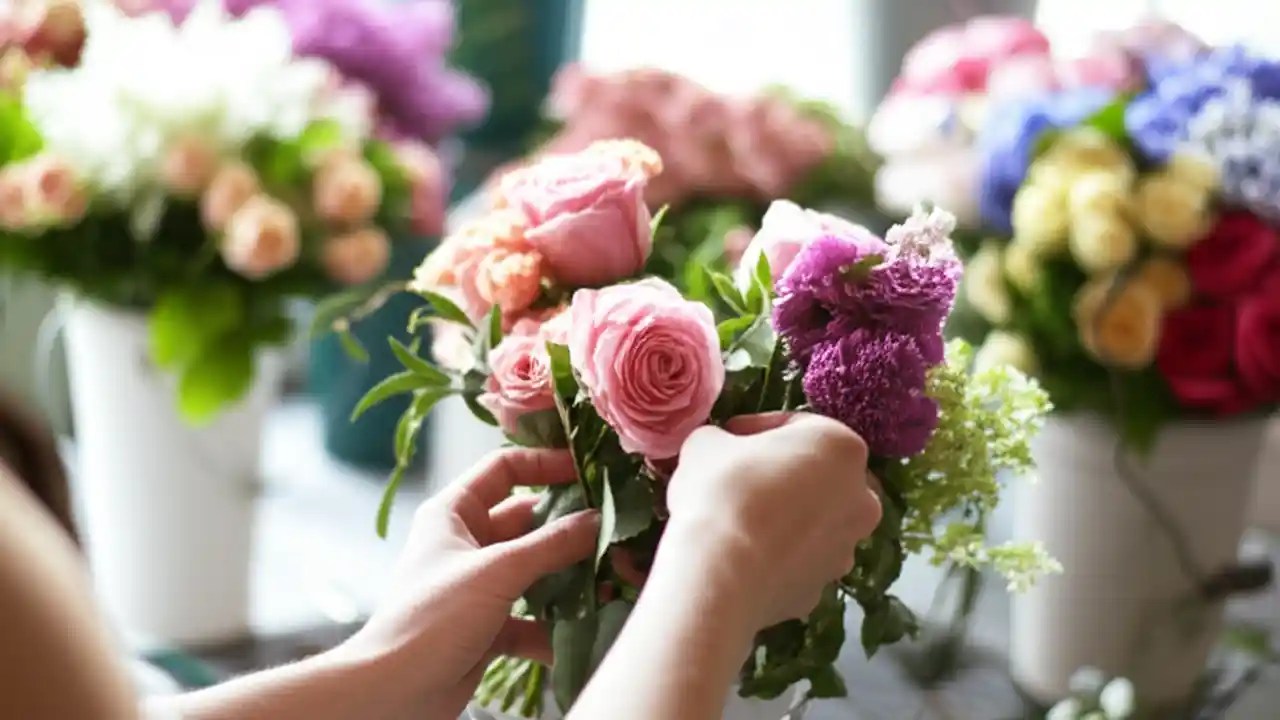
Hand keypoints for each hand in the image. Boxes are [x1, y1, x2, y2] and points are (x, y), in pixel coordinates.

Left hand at [336, 448, 598, 719]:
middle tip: (612, 530)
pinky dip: (555, 626)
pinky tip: (583, 632)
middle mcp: (465, 544)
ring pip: (534, 571)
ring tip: (609, 580)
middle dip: (568, 529)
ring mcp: (478, 586)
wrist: (393, 693)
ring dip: (568, 578)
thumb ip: (551, 546)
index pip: (503, 469)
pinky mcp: (488, 626)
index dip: (544, 463)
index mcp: (453, 513)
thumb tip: (597, 519)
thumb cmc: (430, 617)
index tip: (586, 470)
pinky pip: (531, 618)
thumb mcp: (495, 572)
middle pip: (527, 522)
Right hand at [667, 412, 881, 629]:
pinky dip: (775, 557)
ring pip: (812, 524)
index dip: (756, 431)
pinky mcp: (821, 590)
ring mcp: (845, 550)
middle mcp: (860, 499)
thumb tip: (722, 451)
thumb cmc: (723, 489)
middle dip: (781, 476)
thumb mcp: (708, 442)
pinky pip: (796, 562)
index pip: (797, 428)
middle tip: (738, 480)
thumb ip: (724, 440)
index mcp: (843, 448)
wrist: (719, 572)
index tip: (728, 440)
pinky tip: (741, 554)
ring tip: (737, 521)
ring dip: (782, 518)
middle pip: (816, 478)